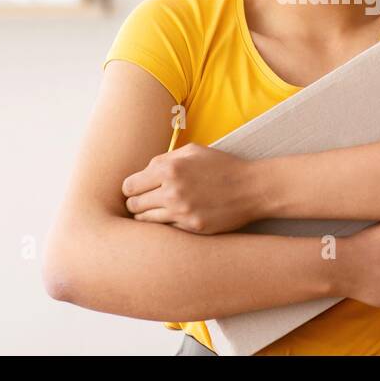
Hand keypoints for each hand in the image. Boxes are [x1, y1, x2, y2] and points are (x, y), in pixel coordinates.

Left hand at [122, 143, 258, 234]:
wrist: (252, 188)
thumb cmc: (221, 166)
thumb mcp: (193, 151)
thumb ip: (164, 158)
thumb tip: (142, 172)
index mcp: (168, 168)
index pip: (128, 186)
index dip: (131, 189)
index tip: (138, 190)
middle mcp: (171, 190)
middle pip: (133, 205)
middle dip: (137, 203)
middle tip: (148, 202)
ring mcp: (181, 211)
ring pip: (145, 221)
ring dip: (149, 216)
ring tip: (160, 211)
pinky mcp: (192, 227)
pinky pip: (165, 229)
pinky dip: (167, 225)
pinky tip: (176, 218)